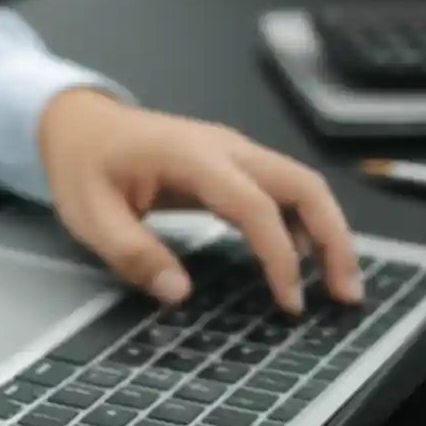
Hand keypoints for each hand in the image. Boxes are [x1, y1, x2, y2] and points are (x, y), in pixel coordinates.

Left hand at [38, 90, 360, 313]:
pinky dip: (304, 223)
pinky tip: (304, 259)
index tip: (290, 300)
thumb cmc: (83, 166)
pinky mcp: (232, 165)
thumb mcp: (90, 216)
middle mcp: (224, 148)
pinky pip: (281, 190)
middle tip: (346, 291)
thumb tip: (178, 293)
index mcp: (190, 157)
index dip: (279, 255)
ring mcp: (233, 152)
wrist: (78, 126)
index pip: (254, 205)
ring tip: (338, 284)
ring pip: (301, 185)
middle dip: (334, 237)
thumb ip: (132, 254)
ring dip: (327, 231)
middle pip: (302, 184)